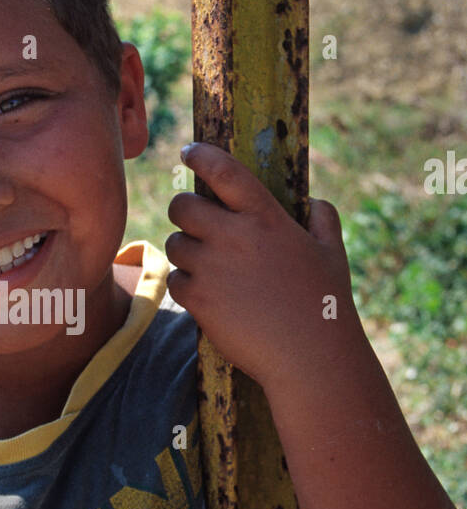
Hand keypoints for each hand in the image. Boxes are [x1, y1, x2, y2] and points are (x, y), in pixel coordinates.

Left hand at [166, 141, 360, 391]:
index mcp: (266, 217)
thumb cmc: (326, 304)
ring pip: (175, 243)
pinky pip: (175, 279)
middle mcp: (233, 236)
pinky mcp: (197, 298)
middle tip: (199, 224)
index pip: (223, 170)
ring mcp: (211, 267)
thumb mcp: (333, 253)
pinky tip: (212, 296)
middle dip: (186, 211)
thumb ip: (323, 218)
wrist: (309, 357)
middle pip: (182, 205)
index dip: (201, 154)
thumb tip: (312, 202)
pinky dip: (187, 285)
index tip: (190, 150)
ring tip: (214, 269)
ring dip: (187, 251)